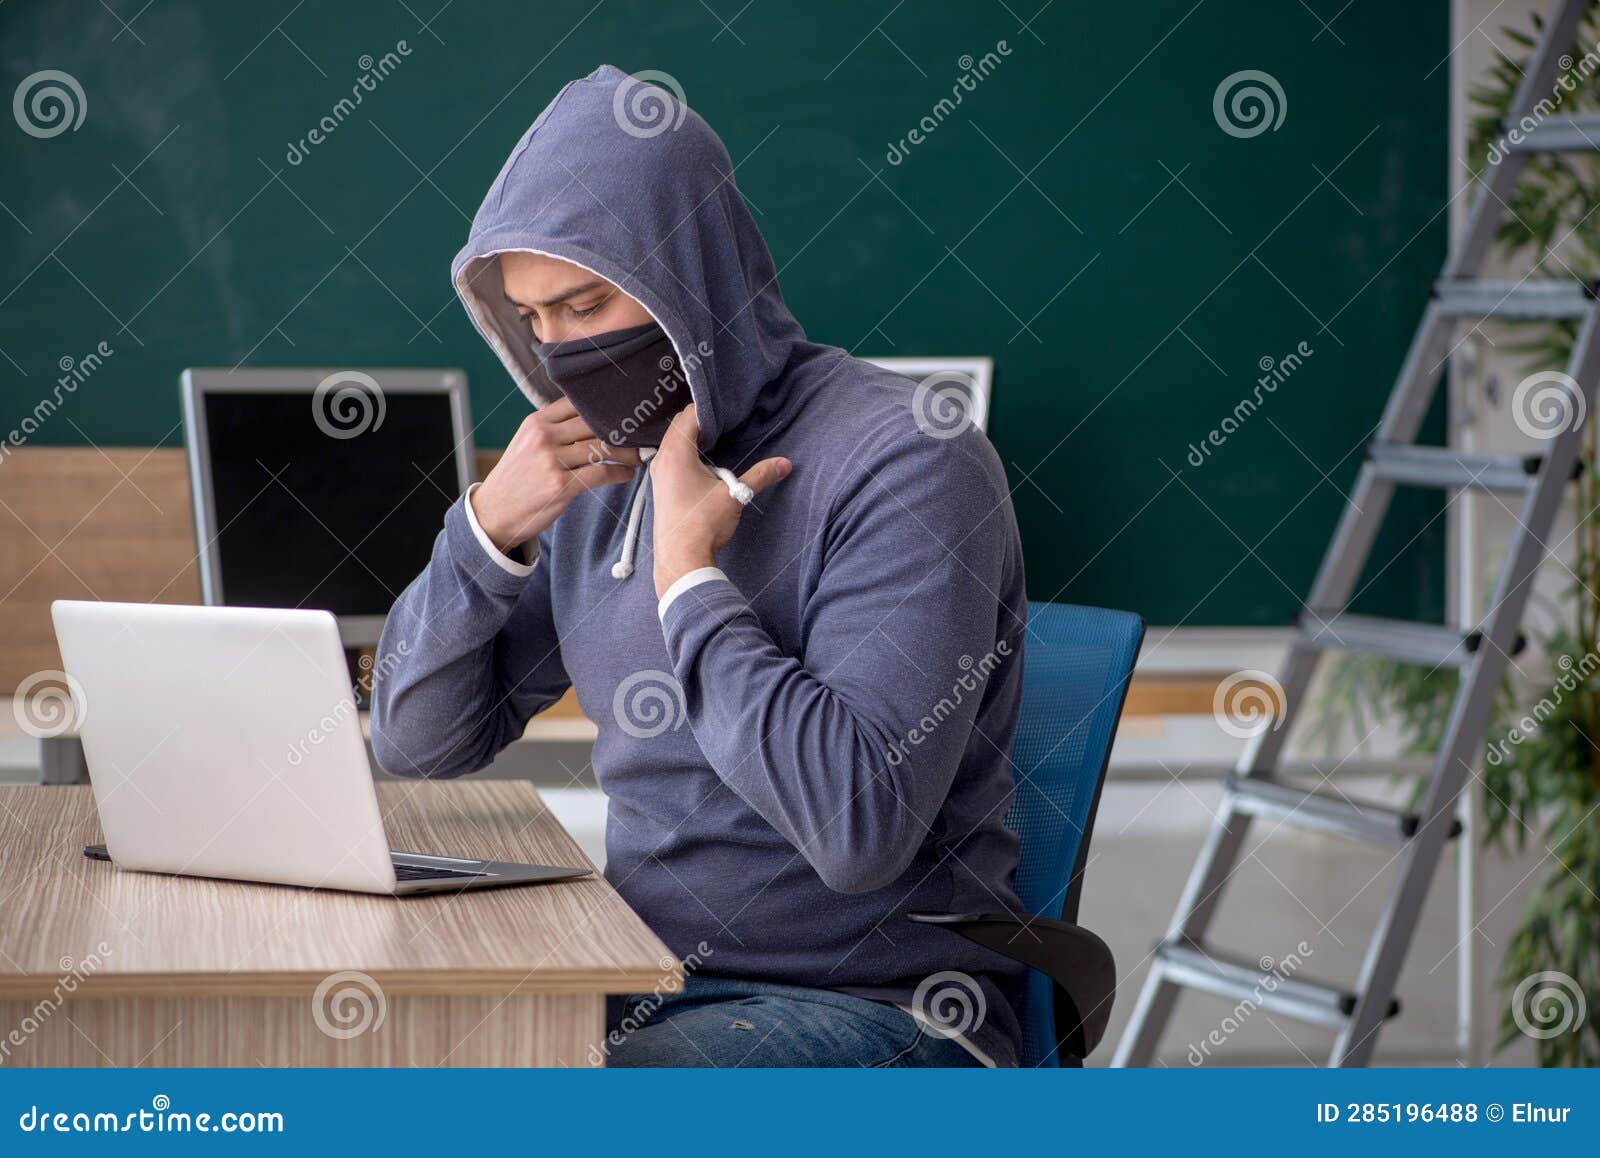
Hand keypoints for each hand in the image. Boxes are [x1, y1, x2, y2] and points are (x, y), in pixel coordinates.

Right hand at [470, 396, 641, 553]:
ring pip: (602, 448)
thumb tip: (592, 418)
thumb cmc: (517, 479)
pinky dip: (620, 473)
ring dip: (627, 452)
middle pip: (594, 423)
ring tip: (639, 456)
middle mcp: (544, 437)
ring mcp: (551, 461)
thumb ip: (554, 428)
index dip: (605, 406)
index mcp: (536, 422)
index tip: (626, 411)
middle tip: (641, 433)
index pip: (578, 403)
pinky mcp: (560, 485)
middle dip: (621, 429)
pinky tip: (627, 473)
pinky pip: (601, 474)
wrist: (494, 512)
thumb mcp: (527, 443)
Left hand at [650, 404, 789, 597]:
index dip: (707, 408)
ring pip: (672, 443)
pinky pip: (670, 459)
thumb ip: (759, 476)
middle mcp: (662, 460)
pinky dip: (684, 453)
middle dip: (700, 420)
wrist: (680, 560)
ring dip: (691, 438)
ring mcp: (658, 475)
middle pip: (678, 427)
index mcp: (676, 453)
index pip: (688, 416)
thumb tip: (784, 464)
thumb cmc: (702, 525)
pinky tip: (702, 462)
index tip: (725, 408)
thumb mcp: (734, 496)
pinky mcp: (660, 488)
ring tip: (715, 436)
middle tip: (723, 419)